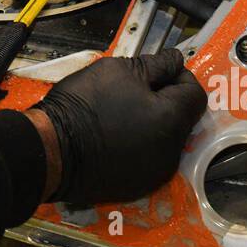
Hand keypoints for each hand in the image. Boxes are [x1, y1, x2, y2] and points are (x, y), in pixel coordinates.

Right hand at [31, 49, 206, 206]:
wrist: (52, 149)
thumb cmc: (85, 105)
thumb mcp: (119, 70)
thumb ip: (156, 65)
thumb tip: (176, 61)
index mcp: (172, 120)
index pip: (195, 92)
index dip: (178, 76)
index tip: (156, 71)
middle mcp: (171, 151)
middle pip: (182, 117)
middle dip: (164, 100)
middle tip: (133, 89)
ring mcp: (155, 172)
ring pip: (165, 139)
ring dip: (152, 123)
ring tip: (120, 113)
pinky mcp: (138, 185)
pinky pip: (149, 158)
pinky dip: (139, 144)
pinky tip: (114, 135)